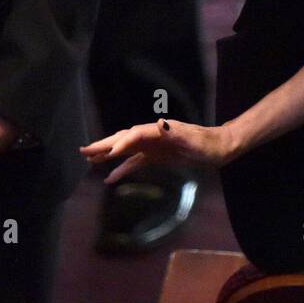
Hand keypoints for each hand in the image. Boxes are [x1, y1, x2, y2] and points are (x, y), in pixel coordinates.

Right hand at [80, 118, 234, 183]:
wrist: (219, 148)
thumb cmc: (208, 144)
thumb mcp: (193, 139)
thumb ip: (176, 132)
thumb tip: (160, 124)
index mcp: (159, 130)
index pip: (135, 134)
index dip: (122, 143)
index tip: (109, 154)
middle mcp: (152, 135)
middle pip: (123, 138)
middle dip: (104, 145)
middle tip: (84, 151)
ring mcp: (152, 146)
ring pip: (124, 150)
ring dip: (107, 155)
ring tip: (88, 160)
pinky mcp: (156, 156)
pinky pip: (134, 163)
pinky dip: (121, 169)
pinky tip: (110, 178)